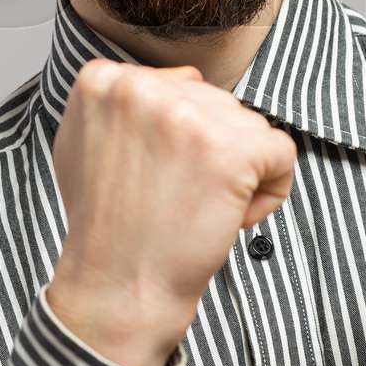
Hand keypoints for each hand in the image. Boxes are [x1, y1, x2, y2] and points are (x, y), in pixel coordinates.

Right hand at [47, 58, 296, 365]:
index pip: (181, 86)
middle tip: (176, 199)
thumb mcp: (83, 144)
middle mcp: (143, 88)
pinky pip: (282, 153)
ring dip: (239, 172)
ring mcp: (189, 116)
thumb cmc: (107, 228)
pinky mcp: (232, 150)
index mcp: (104, 80)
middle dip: (211, 154)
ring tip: (198, 210)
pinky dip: (270, 190)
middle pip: (217, 104)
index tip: (154, 177)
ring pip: (250, 126)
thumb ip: (123, 103)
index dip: (177, 141)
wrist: (118, 289)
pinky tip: (232, 217)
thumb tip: (185, 76)